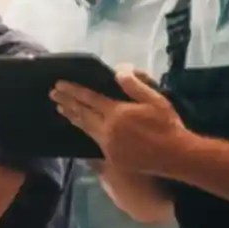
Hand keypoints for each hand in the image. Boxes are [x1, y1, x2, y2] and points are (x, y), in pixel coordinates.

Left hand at [50, 64, 188, 172]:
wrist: (175, 155)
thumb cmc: (166, 124)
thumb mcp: (154, 98)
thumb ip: (134, 84)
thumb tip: (118, 70)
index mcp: (116, 113)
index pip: (89, 98)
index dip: (73, 90)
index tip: (59, 84)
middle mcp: (107, 129)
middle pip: (82, 113)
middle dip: (67, 102)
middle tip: (53, 94)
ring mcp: (108, 145)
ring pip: (85, 128)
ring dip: (72, 117)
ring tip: (61, 109)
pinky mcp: (112, 157)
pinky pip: (94, 140)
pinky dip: (85, 131)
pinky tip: (82, 127)